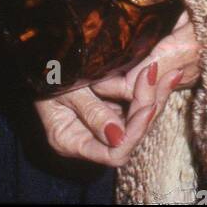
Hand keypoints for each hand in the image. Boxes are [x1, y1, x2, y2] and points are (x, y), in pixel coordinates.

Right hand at [34, 66, 179, 167]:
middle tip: (161, 77)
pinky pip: (134, 103)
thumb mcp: (64, 91)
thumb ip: (91, 113)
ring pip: (137, 120)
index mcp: (73, 141)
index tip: (146, 106)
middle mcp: (90, 137)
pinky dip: (148, 89)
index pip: (113, 153)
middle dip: (149, 107)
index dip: (134, 133)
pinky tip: (161, 72)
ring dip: (154, 97)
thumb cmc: (43, 71)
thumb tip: (117, 137)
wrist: (36, 53)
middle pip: (131, 136)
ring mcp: (102, 121)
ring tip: (170, 73)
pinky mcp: (109, 104)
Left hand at [91, 0, 200, 115]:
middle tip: (84, 77)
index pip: (137, 83)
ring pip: (149, 93)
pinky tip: (122, 70)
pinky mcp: (191, 75)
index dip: (110, 84)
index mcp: (184, 50)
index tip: (87, 74)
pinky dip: (140, 83)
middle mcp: (186, 70)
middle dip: (112, 89)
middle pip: (139, 94)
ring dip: (126, 88)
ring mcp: (189, 76)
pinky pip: (160, 86)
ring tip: (96, 76)